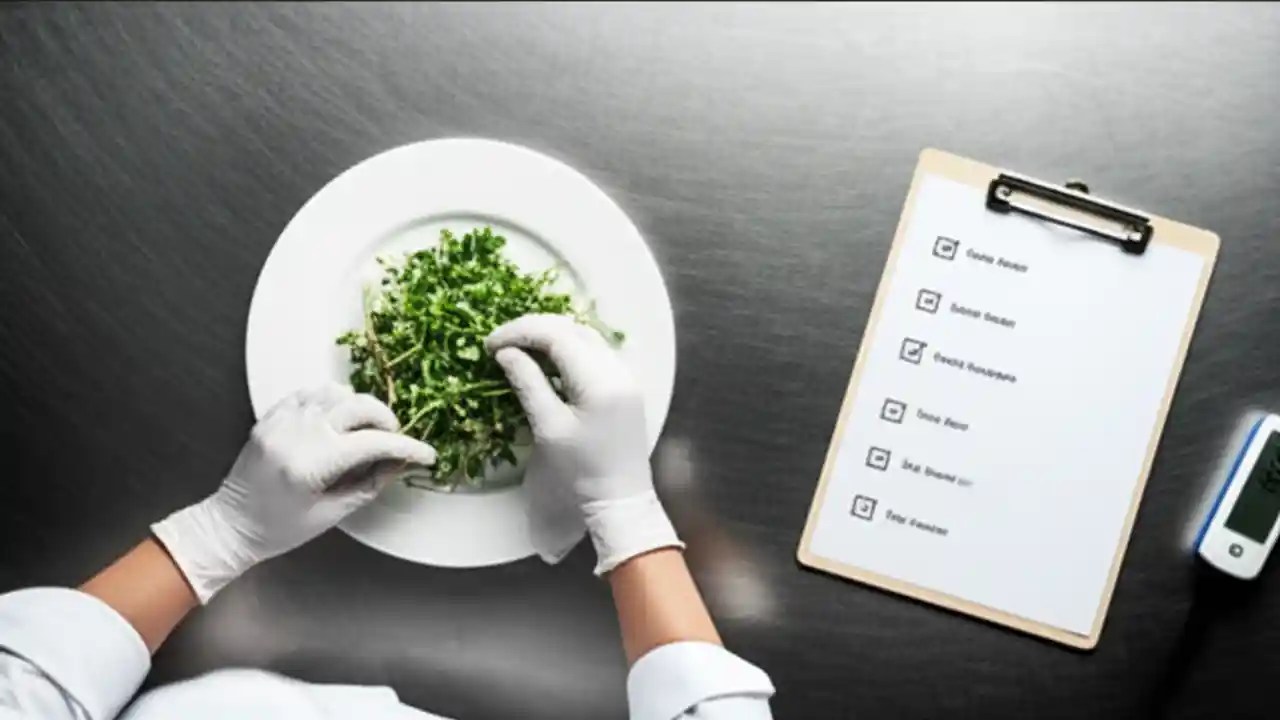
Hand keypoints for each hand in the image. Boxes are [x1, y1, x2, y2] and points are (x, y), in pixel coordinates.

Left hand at [152, 385, 435, 601]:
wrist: (231, 526)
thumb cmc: (280, 529)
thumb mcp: (332, 514)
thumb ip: (370, 483)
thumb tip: (401, 462)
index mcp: (311, 465)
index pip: (372, 443)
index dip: (406, 447)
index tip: (426, 454)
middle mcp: (296, 435)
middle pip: (358, 406)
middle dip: (386, 419)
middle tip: (394, 439)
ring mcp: (281, 421)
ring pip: (335, 392)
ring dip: (359, 406)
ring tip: (367, 428)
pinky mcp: (271, 417)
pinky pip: (310, 393)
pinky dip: (332, 400)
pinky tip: (338, 419)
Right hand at [486, 315, 681, 573]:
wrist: (620, 500)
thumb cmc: (581, 470)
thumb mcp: (549, 427)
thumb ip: (528, 383)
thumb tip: (506, 352)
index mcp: (600, 379)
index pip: (557, 335)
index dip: (520, 332)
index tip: (490, 344)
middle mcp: (618, 369)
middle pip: (572, 329)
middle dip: (534, 329)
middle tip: (500, 344)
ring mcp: (625, 376)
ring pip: (585, 337)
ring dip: (551, 336)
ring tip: (518, 349)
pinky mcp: (625, 386)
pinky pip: (594, 353)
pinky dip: (567, 350)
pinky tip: (545, 362)